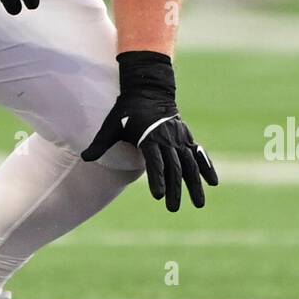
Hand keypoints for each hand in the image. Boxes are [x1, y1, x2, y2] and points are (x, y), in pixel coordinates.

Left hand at [82, 50, 217, 210]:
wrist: (149, 89)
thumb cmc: (127, 109)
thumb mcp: (111, 124)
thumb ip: (100, 143)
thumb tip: (85, 158)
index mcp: (149, 137)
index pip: (155, 162)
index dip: (157, 179)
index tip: (158, 196)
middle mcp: (167, 138)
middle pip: (174, 167)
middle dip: (175, 189)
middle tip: (173, 209)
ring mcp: (180, 137)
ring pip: (190, 164)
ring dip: (195, 184)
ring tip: (199, 204)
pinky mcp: (186, 136)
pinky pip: (199, 154)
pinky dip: (207, 167)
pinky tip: (213, 182)